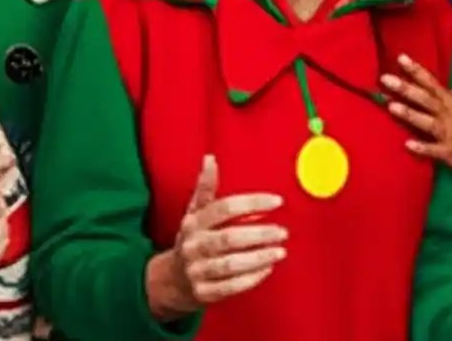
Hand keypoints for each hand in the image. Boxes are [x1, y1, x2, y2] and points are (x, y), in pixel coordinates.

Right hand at [147, 155, 285, 317]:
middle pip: (228, 238)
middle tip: (282, 231)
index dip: (251, 203)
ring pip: (230, 264)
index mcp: (193, 222)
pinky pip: (230, 287)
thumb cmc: (191, 241)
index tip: (276, 201)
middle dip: (259, 234)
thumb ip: (205, 187)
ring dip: (258, 257)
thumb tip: (210, 159)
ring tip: (280, 251)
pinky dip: (251, 279)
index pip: (223, 208)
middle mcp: (193, 246)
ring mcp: (196, 271)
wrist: (170, 282)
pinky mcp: (203, 293)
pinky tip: (267, 269)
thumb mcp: (194, 213)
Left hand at [382, 54, 451, 177]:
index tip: (400, 58)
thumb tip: (443, 88)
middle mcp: (448, 115)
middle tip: (385, 79)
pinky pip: (434, 150)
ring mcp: (448, 133)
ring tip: (391, 106)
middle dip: (405, 88)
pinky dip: (422, 147)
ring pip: (427, 122)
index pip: (431, 83)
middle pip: (425, 99)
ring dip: (410, 114)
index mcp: (451, 103)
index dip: (416, 71)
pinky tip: (408, 144)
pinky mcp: (449, 152)